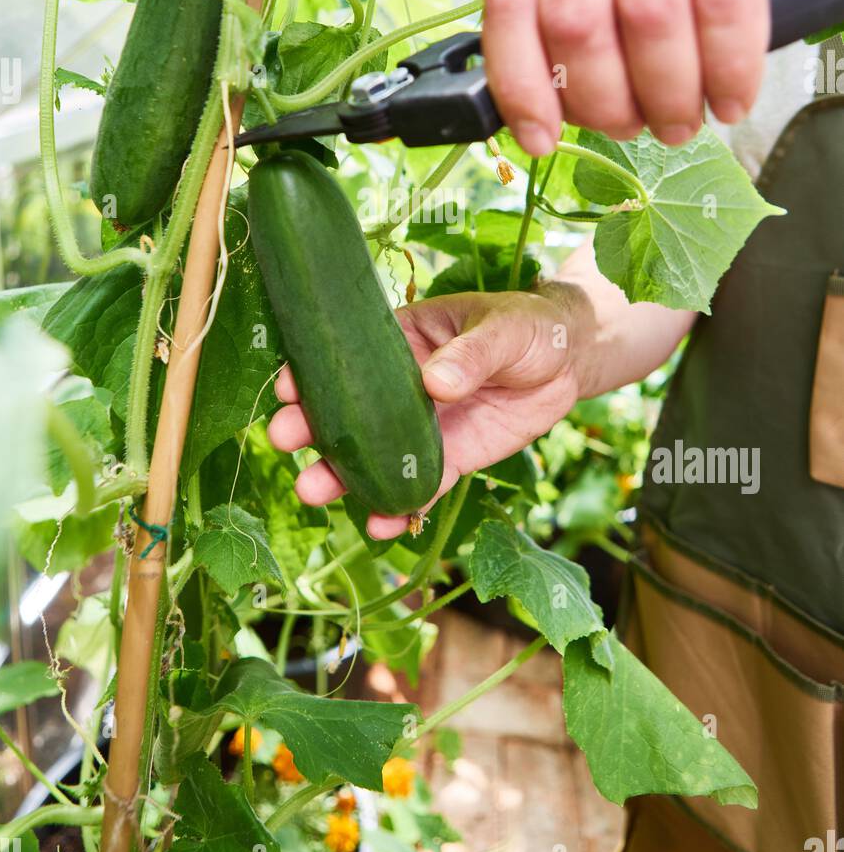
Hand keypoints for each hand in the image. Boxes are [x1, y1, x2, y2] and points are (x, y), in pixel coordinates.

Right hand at [268, 286, 591, 538]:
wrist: (568, 361)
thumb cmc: (527, 326)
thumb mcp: (502, 328)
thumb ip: (471, 354)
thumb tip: (437, 381)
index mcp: (402, 340)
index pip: (348, 355)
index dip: (314, 370)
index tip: (287, 388)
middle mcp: (400, 387)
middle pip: (348, 410)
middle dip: (312, 426)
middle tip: (284, 440)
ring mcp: (423, 427)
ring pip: (374, 456)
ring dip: (342, 475)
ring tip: (314, 493)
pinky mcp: (451, 457)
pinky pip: (419, 486)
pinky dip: (399, 507)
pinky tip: (381, 525)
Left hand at [483, 0, 843, 153]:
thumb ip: (593, 0)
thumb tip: (565, 108)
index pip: (510, 0)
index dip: (520, 83)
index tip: (541, 141)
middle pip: (574, 17)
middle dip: (608, 98)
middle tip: (646, 129)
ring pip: (646, 12)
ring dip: (670, 89)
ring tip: (692, 119)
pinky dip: (728, 62)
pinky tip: (735, 93)